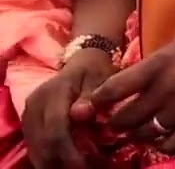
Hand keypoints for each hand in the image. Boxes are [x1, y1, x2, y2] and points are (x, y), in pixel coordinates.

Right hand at [22, 49, 116, 168]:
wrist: (83, 61)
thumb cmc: (95, 71)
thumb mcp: (100, 78)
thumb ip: (91, 97)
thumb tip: (80, 115)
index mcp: (54, 92)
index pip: (55, 129)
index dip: (68, 152)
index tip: (85, 165)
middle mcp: (35, 104)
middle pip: (43, 143)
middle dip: (61, 162)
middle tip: (83, 168)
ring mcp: (29, 114)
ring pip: (35, 148)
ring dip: (54, 162)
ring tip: (78, 166)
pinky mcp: (29, 122)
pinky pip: (35, 146)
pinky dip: (49, 157)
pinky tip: (64, 163)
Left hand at [87, 17, 174, 153]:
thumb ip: (158, 62)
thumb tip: (139, 77)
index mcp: (160, 64)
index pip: (115, 88)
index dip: (99, 100)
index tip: (94, 104)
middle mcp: (167, 88)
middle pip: (126, 117)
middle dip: (116, 122)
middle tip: (117, 121)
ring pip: (146, 133)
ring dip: (138, 134)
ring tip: (139, 130)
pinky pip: (172, 144)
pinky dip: (163, 144)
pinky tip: (164, 138)